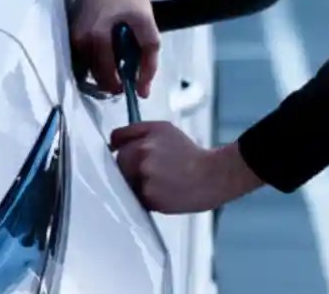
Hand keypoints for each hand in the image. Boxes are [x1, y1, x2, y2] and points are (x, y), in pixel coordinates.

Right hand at [70, 0, 160, 96]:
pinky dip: (96, 54)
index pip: (103, 75)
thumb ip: (148, 61)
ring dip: (102, 66)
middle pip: (93, 72)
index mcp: (96, 37)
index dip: (117, 86)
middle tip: (125, 73)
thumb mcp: (149, 28)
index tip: (127, 88)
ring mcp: (73, 29)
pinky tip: (108, 46)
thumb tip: (143, 91)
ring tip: (118, 57)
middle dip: (109, 77)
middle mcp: (79, 36)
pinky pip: (82, 49)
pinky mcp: (72, 23)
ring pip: (87, 62)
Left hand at [111, 121, 264, 213]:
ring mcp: (144, 175)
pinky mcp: (148, 196)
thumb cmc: (192, 155)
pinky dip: (145, 196)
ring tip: (159, 181)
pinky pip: (135, 197)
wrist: (214, 176)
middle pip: (119, 161)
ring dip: (135, 182)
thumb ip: (138, 132)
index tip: (121, 151)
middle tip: (150, 171)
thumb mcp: (166, 131)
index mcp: (148, 133)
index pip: (117, 137)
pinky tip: (162, 191)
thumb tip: (114, 143)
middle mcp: (143, 151)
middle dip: (129, 166)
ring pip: (125, 180)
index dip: (119, 146)